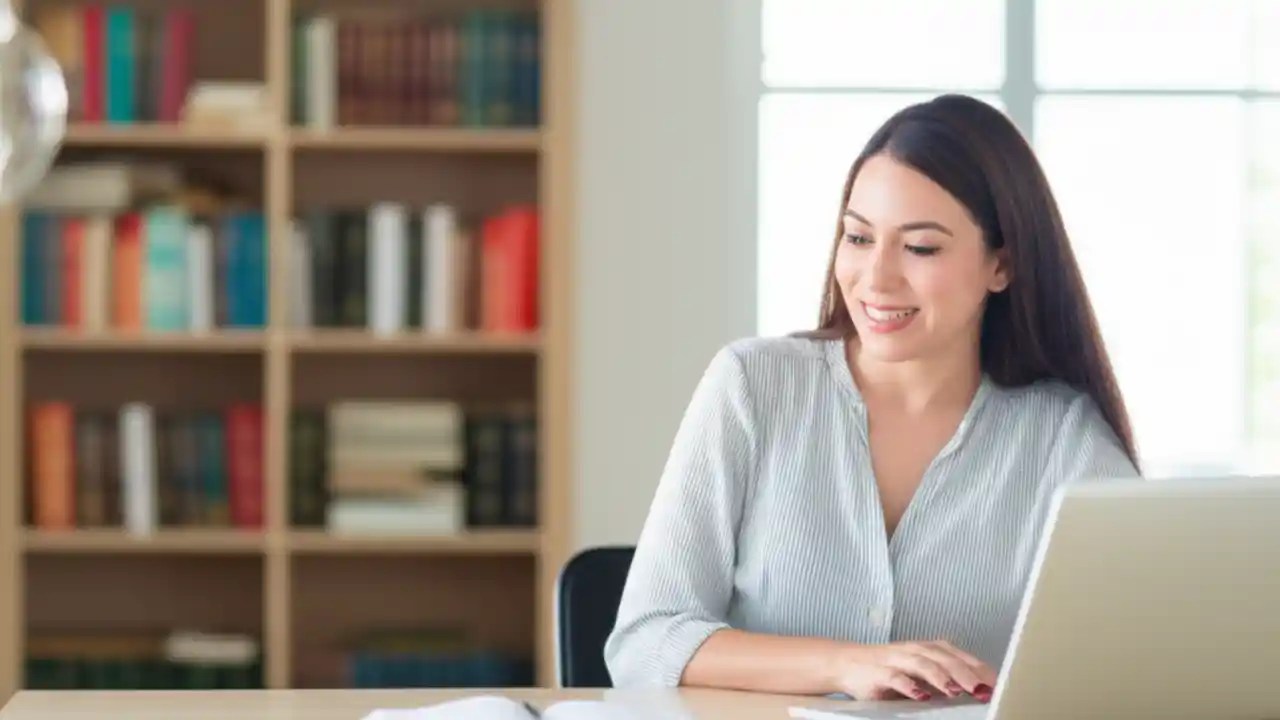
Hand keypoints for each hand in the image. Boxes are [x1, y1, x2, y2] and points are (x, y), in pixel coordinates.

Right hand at [830, 640, 997, 701]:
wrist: (846, 663)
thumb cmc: (888, 669)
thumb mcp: (920, 672)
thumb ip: (945, 678)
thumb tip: (978, 689)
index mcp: (929, 649)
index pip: (959, 656)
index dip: (979, 669)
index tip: (997, 683)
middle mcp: (915, 650)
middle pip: (945, 658)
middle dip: (965, 673)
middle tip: (982, 690)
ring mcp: (897, 659)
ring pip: (923, 663)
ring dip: (941, 677)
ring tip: (956, 691)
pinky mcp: (879, 671)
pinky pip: (895, 677)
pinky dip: (909, 685)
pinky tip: (920, 695)